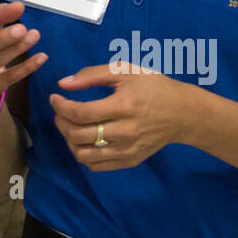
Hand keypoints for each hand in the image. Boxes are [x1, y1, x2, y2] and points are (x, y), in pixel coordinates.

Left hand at [49, 63, 197, 170]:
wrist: (183, 113)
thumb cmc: (153, 87)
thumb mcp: (125, 71)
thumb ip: (92, 75)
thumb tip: (63, 84)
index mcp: (123, 106)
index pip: (80, 113)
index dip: (60, 106)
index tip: (54, 98)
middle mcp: (124, 132)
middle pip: (78, 135)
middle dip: (61, 122)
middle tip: (60, 111)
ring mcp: (127, 150)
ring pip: (83, 155)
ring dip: (68, 140)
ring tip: (69, 126)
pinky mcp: (130, 161)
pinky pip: (96, 166)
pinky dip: (83, 154)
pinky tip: (83, 140)